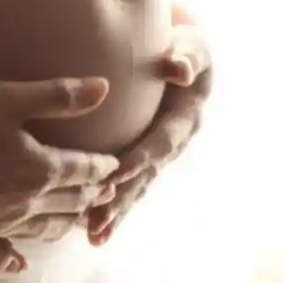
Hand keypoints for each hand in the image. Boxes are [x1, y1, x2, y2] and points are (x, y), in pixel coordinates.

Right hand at [0, 77, 120, 273]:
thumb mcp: (5, 99)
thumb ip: (56, 95)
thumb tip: (103, 88)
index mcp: (39, 168)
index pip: (82, 169)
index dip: (101, 167)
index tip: (115, 166)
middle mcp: (24, 203)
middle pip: (68, 203)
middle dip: (90, 197)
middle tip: (105, 195)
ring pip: (41, 230)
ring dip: (63, 225)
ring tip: (76, 222)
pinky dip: (12, 259)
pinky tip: (17, 263)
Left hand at [86, 4, 212, 245]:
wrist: (188, 56)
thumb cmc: (186, 48)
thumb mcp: (192, 47)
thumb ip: (187, 58)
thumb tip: (179, 69)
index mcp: (184, 120)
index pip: (159, 143)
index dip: (139, 159)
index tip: (115, 174)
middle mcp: (173, 144)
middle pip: (145, 176)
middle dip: (122, 199)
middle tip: (98, 221)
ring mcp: (159, 154)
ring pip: (136, 187)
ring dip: (116, 211)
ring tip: (94, 234)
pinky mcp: (145, 158)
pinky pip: (129, 184)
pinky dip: (113, 206)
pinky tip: (92, 227)